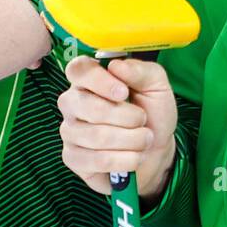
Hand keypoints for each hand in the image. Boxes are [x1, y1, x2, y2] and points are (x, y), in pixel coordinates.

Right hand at [58, 56, 177, 199]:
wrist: (156, 151)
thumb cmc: (152, 114)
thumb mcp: (156, 87)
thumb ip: (141, 71)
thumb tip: (116, 66)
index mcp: (89, 78)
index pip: (78, 70)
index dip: (100, 81)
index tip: (123, 92)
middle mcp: (73, 102)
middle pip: (87, 105)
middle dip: (125, 116)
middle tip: (142, 120)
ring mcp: (70, 130)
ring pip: (96, 136)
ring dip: (130, 140)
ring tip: (144, 139)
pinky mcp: (72, 157)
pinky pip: (96, 160)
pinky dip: (124, 160)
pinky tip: (133, 156)